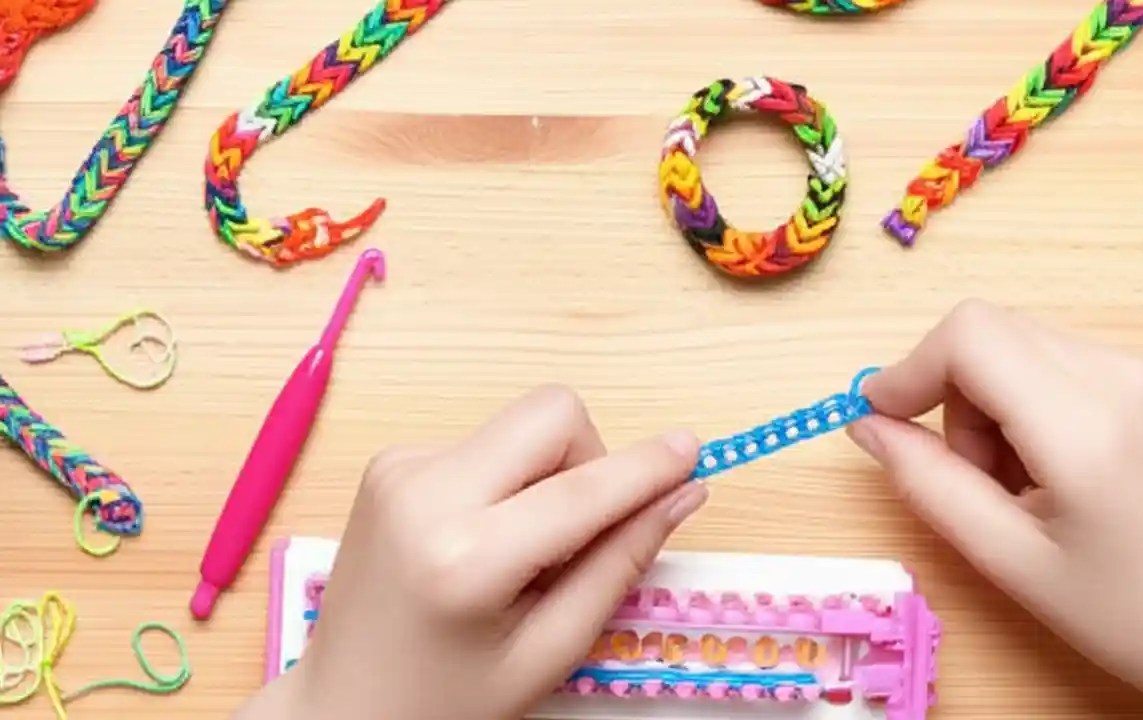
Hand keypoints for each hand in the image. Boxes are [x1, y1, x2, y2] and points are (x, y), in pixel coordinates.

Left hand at [235, 385, 706, 719]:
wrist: (340, 708)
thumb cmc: (444, 700)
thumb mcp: (547, 653)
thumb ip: (619, 565)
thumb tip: (681, 494)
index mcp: (464, 557)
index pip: (582, 488)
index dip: (647, 467)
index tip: (692, 451)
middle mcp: (423, 492)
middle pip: (551, 414)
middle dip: (592, 459)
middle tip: (583, 534)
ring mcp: (400, 469)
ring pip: (522, 425)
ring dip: (548, 475)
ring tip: (522, 552)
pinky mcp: (393, 462)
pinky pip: (488, 442)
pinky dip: (508, 481)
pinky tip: (483, 540)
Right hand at [846, 300, 1142, 719]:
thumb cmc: (1124, 613)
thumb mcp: (1008, 559)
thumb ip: (926, 483)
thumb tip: (866, 425)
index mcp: (1085, 423)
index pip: (970, 335)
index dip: (907, 369)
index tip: (878, 420)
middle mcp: (1120, 375)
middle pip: (989, 332)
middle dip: (949, 395)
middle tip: (968, 478)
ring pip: (1017, 345)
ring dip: (986, 405)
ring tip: (1013, 487)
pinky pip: (1054, 362)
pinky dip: (1023, 405)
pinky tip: (1046, 471)